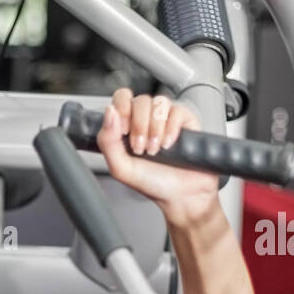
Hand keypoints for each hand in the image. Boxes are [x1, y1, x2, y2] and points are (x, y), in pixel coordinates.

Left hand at [96, 88, 219, 226]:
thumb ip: (107, 141)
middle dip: (139, 126)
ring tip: (155, 150)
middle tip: (140, 148)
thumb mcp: (121, 168)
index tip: (123, 130)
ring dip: (154, 129)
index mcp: (128, 126)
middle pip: (140, 100)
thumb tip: (108, 112)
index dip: (122, 108)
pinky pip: (177, 111)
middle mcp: (147, 119)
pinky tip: (169, 145)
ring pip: (159, 103)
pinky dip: (171, 129)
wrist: (180, 196)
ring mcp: (167, 119)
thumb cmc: (152, 183)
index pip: (122, 98)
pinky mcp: (186, 121)